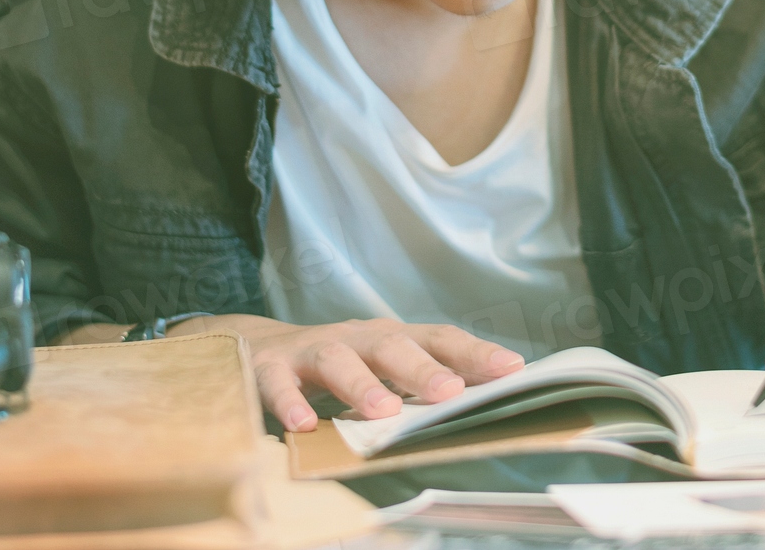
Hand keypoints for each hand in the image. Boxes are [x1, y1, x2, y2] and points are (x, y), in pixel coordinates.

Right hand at [170, 314, 524, 431]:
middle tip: (450, 392)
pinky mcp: (268, 368)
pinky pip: (278, 385)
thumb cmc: (336, 364)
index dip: (474, 353)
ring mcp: (311, 350)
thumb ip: (421, 383)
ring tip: (383, 412)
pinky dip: (290, 403)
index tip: (512, 369)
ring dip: (362, 385)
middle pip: (393, 346)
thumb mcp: (380, 367)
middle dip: (423, 368)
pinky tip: (304, 425)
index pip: (439, 338)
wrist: (253, 347)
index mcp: (390, 338)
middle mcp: (356, 338)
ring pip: (339, 360)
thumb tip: (482, 403)